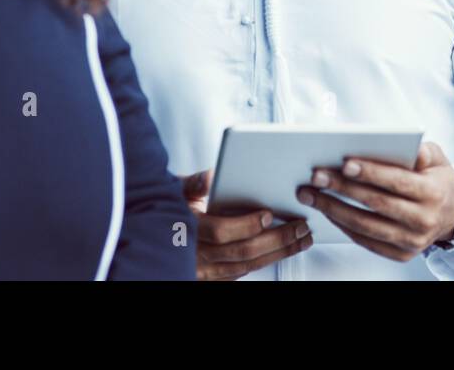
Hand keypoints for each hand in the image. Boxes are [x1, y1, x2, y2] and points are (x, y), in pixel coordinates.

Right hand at [181, 169, 313, 279]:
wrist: (154, 230)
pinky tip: (279, 252)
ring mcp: (200, 271)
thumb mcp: (177, 188)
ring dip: (276, 254)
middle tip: (299, 228)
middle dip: (275, 240)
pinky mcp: (207, 279)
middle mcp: (193, 254)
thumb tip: (215, 175)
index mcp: (186, 227)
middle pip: (240, 252)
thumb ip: (197, 182)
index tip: (268, 214)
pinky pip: (237, 275)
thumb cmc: (170, 206)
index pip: (220, 231)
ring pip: (244, 267)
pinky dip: (261, 263)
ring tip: (299, 240)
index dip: (246, 225)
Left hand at [294, 142, 453, 261]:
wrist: (453, 213)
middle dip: (343, 189)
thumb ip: (422, 151)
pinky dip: (344, 226)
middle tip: (317, 177)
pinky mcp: (400, 253)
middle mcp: (424, 220)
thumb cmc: (437, 180)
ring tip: (312, 195)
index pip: (397, 182)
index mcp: (433, 192)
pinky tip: (328, 210)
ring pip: (366, 226)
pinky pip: (366, 241)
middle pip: (376, 204)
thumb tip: (409, 147)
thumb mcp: (438, 158)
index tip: (345, 163)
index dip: (371, 173)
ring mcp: (412, 241)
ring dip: (334, 209)